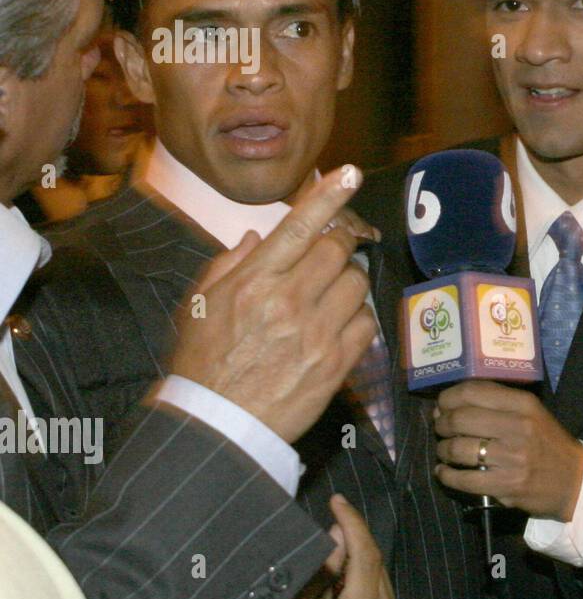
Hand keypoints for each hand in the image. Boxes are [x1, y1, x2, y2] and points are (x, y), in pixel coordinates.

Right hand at [169, 167, 377, 443]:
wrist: (216, 425)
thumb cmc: (203, 362)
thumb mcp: (199, 305)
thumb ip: (229, 264)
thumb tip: (257, 235)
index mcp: (252, 282)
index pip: (298, 227)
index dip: (328, 196)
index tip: (350, 173)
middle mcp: (287, 301)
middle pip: (337, 250)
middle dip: (338, 245)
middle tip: (329, 254)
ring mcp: (316, 333)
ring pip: (357, 283)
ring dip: (348, 282)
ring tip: (328, 296)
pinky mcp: (336, 363)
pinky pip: (367, 323)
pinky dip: (358, 319)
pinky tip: (337, 327)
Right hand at [276, 495, 405, 598]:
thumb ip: (320, 570)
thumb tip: (340, 531)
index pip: (365, 556)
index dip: (352, 522)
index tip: (337, 500)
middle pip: (373, 561)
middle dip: (351, 538)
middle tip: (327, 524)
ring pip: (378, 570)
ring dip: (355, 555)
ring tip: (327, 567)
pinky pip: (379, 584)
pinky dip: (361, 572)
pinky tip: (340, 578)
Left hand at [433, 381, 582, 519]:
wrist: (574, 481)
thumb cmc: (547, 443)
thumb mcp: (531, 413)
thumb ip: (496, 403)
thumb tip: (448, 404)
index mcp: (523, 404)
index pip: (473, 392)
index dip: (448, 398)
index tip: (442, 406)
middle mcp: (518, 426)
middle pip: (460, 419)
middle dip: (442, 424)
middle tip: (441, 430)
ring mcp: (512, 457)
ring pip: (458, 449)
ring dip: (443, 450)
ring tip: (444, 452)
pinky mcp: (507, 485)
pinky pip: (464, 479)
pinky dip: (447, 476)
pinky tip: (444, 472)